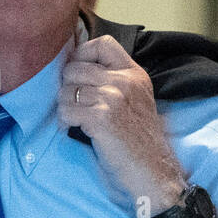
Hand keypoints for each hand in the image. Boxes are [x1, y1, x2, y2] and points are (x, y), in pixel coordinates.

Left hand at [60, 35, 187, 214]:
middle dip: (67, 87)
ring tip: (75, 121)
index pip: (102, 43)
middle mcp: (125, 81)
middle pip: (75, 67)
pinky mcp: (101, 119)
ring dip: (64, 107)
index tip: (76, 73)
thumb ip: (115, 83)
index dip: (81, 54)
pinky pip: (66, 111)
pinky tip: (75, 131)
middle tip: (72, 104)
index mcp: (135, 74)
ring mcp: (113, 98)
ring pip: (66, 90)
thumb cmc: (140, 144)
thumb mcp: (136, 102)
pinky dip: (64, 122)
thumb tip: (76, 70)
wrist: (153, 174)